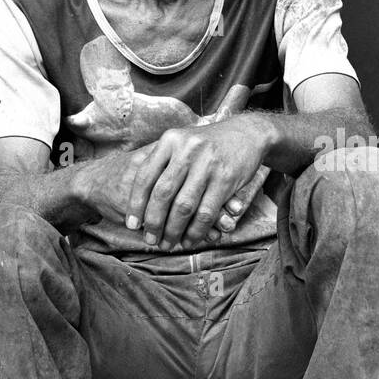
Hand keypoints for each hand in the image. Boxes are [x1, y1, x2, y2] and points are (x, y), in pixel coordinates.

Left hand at [78, 115, 273, 249]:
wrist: (247, 134)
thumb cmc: (207, 144)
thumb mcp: (181, 143)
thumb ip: (160, 163)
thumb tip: (134, 197)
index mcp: (170, 140)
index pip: (145, 176)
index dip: (136, 204)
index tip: (132, 225)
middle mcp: (187, 150)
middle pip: (162, 194)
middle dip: (154, 222)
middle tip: (150, 240)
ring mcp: (207, 164)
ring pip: (184, 206)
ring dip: (174, 230)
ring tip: (168, 244)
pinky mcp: (226, 178)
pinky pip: (207, 212)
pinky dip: (196, 230)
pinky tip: (190, 240)